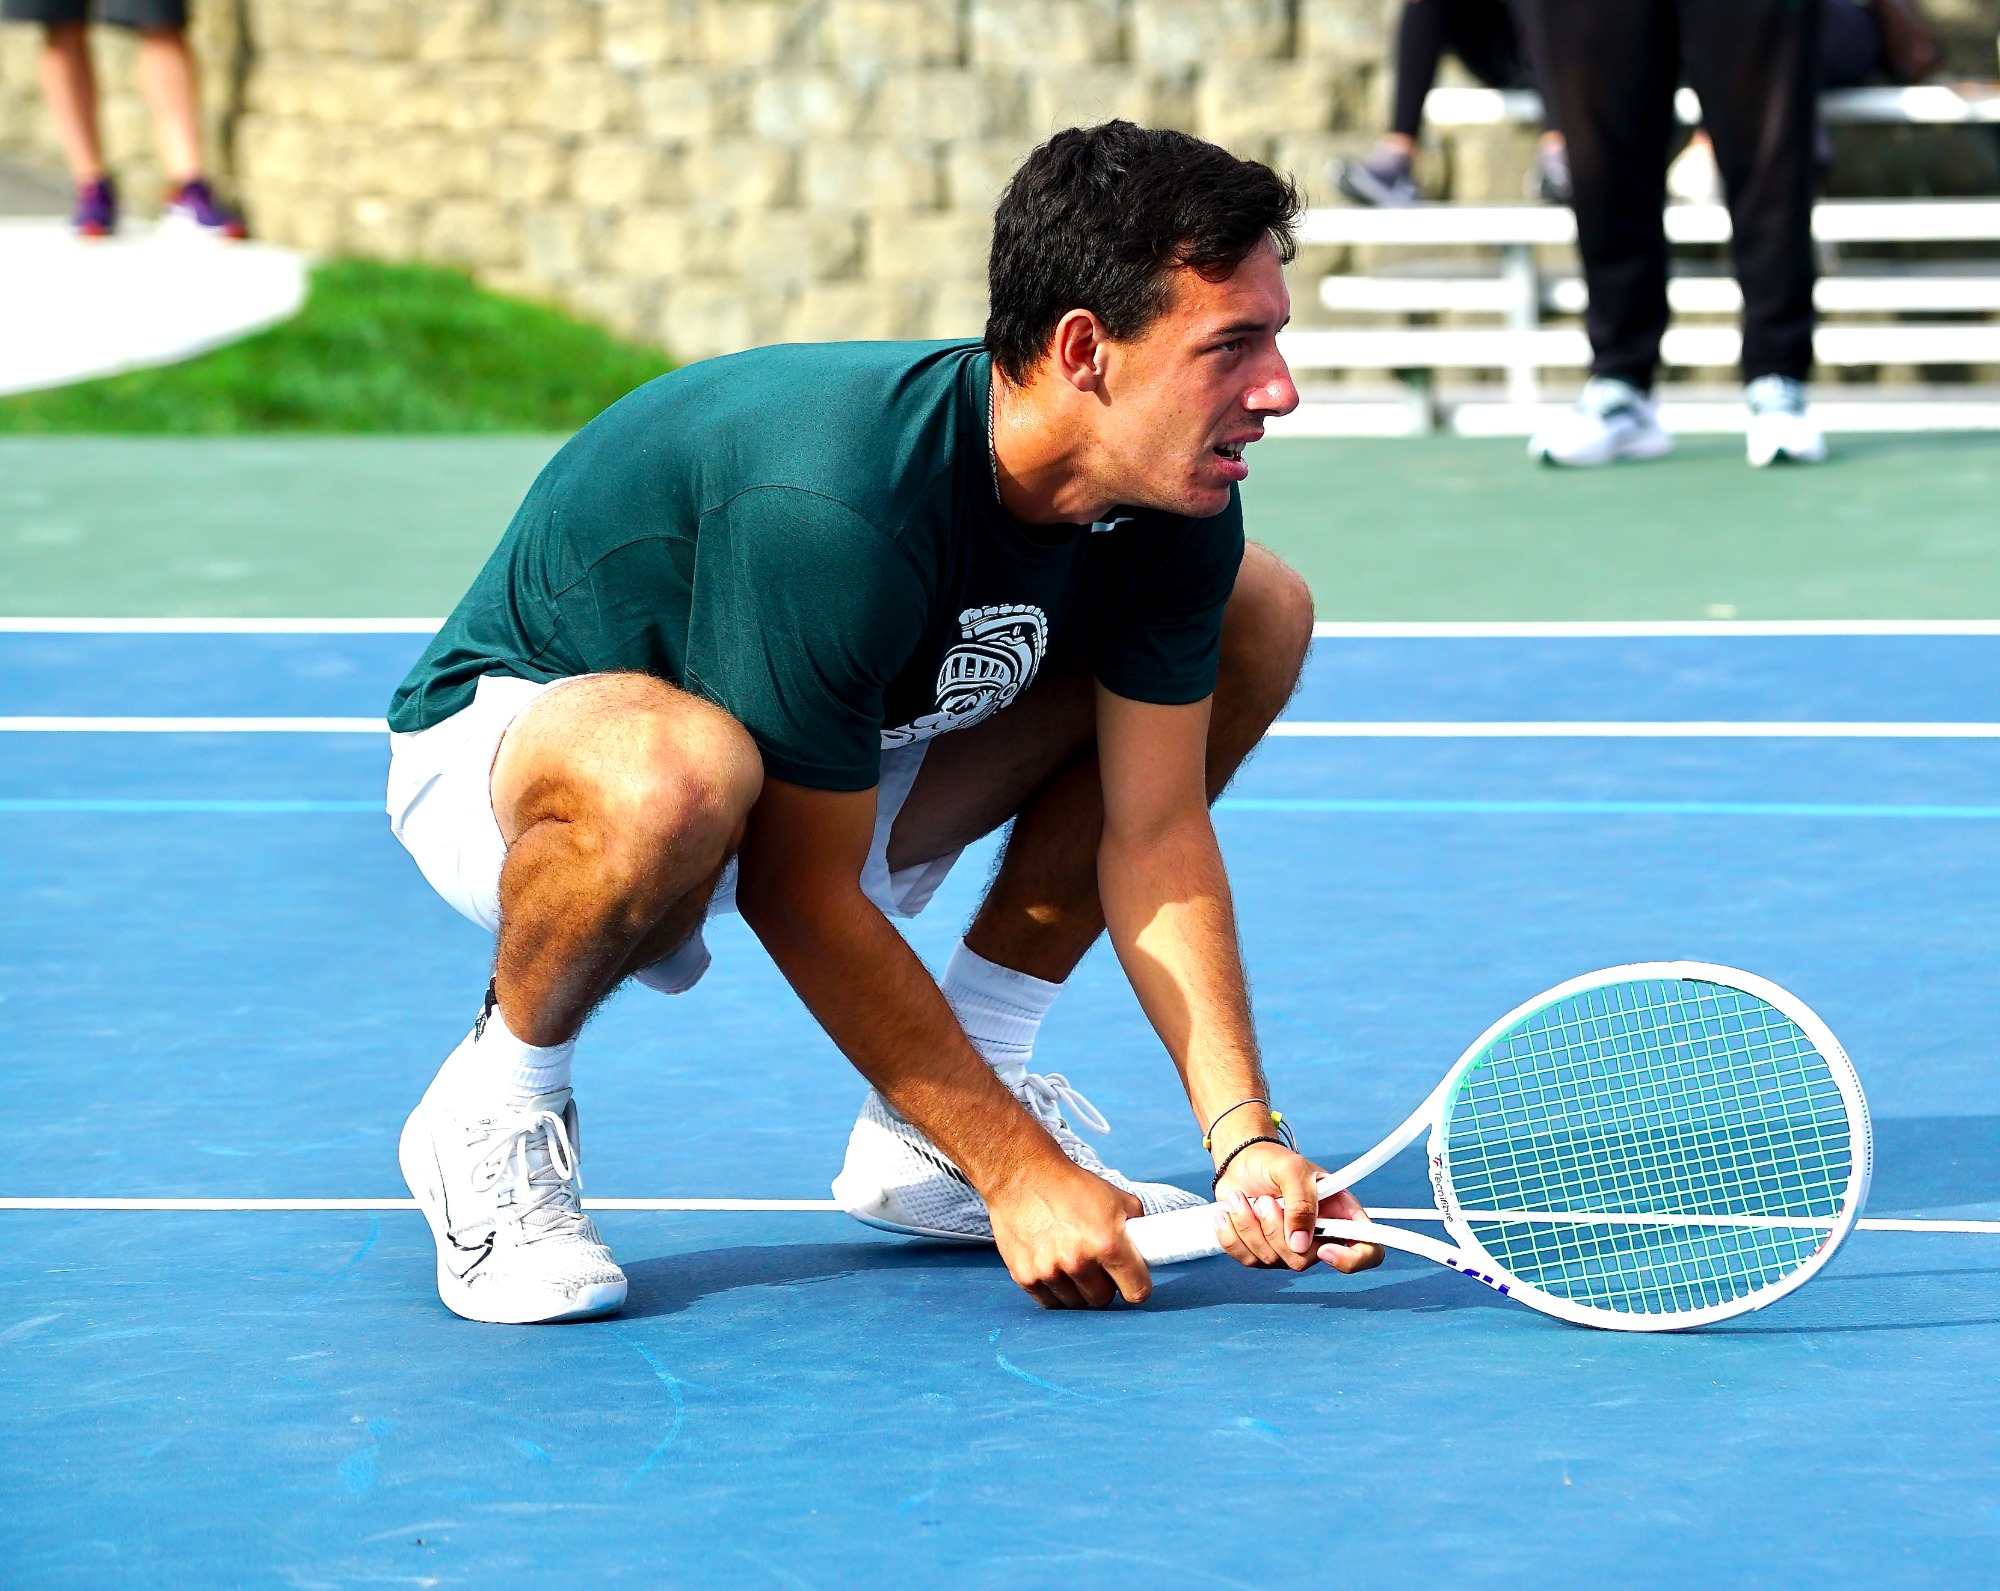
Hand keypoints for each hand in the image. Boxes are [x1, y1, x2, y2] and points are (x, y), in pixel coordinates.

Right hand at [985, 1157, 1152, 1309]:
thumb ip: (1135, 1226)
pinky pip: (1049, 1302)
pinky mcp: (1025, 1276)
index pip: (1137, 1291)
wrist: (1022, 1175)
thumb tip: (1146, 1247)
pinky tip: (1052, 1267)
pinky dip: (1053, 1290)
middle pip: (1103, 1299)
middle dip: (1103, 1283)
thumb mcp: (1115, 1197)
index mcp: (1108, 1244)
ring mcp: (1049, 1272)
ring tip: (1071, 1261)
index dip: (1137, 1285)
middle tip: (1096, 1263)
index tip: (1131, 1280)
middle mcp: (1078, 1262)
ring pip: (1076, 1303)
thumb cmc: (1070, 1185)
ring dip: (1077, 1288)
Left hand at [1212, 1142, 1384, 1274]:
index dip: (1352, 1260)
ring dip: (1248, 1226)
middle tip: (1265, 1200)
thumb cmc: (1274, 1162)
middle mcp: (1319, 1237)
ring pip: (1271, 1261)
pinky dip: (1231, 1235)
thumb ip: (1301, 1203)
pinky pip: (1246, 1260)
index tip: (1323, 1249)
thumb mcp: (1292, 1169)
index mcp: (1341, 1215)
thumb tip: (1300, 1244)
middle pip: (1304, 1261)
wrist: (1240, 1162)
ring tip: (1242, 1198)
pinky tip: (1227, 1213)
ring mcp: (1288, 1248)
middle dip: (1275, 1230)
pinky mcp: (1260, 1252)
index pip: (1368, 1251)